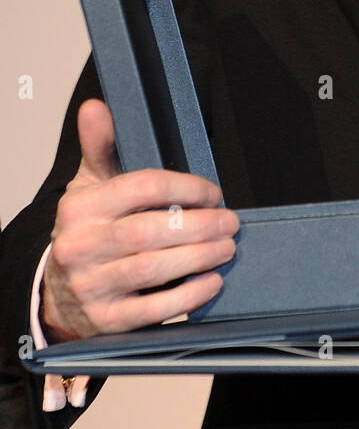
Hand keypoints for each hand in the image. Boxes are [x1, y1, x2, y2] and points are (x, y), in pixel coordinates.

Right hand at [40, 99, 238, 341]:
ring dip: (199, 257)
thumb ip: (100, 146)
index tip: (212, 192)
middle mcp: (80, 246)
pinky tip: (212, 282)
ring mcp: (91, 286)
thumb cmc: (87, 231)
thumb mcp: (89, 185)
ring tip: (227, 247)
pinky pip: (153, 309)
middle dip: (200, 225)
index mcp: (80, 207)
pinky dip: (189, 295)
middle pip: (149, 230)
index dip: (186, 186)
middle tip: (230, 222)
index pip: (141, 187)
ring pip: (153, 268)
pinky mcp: (106, 321)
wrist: (58, 293)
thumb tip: (96, 107)